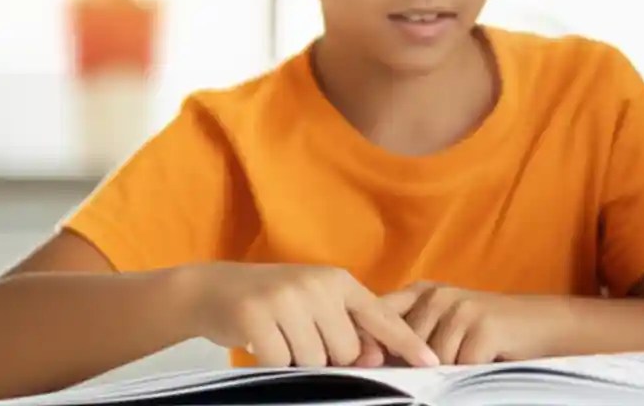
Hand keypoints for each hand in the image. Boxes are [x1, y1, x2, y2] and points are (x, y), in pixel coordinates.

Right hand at [178, 262, 437, 368]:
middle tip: (301, 339)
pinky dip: (273, 363)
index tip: (431, 361)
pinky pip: (282, 363)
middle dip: (329, 358)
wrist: (212, 290)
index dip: (406, 341)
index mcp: (337, 281)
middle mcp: (316, 285)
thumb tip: (375, 358)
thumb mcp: (314, 305)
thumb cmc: (272, 303)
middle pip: (347, 350)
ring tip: (280, 338)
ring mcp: (286, 298)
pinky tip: (262, 344)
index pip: (380, 315)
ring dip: (299, 362)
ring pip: (316, 360)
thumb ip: (347, 327)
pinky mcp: (257, 315)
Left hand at [383, 282, 566, 365]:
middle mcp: (438, 294)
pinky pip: (459, 368)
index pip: (381, 316)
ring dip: (450, 370)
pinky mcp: (483, 328)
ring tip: (469, 359)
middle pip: (405, 346)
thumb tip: (371, 357)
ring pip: (432, 362)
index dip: (374, 342)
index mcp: (422, 291)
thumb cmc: (489, 332)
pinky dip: (470, 374)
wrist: (544, 325)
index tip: (371, 363)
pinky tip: (485, 360)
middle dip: (417, 364)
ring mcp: (461, 309)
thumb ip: (411, 329)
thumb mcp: (444, 322)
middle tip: (447, 362)